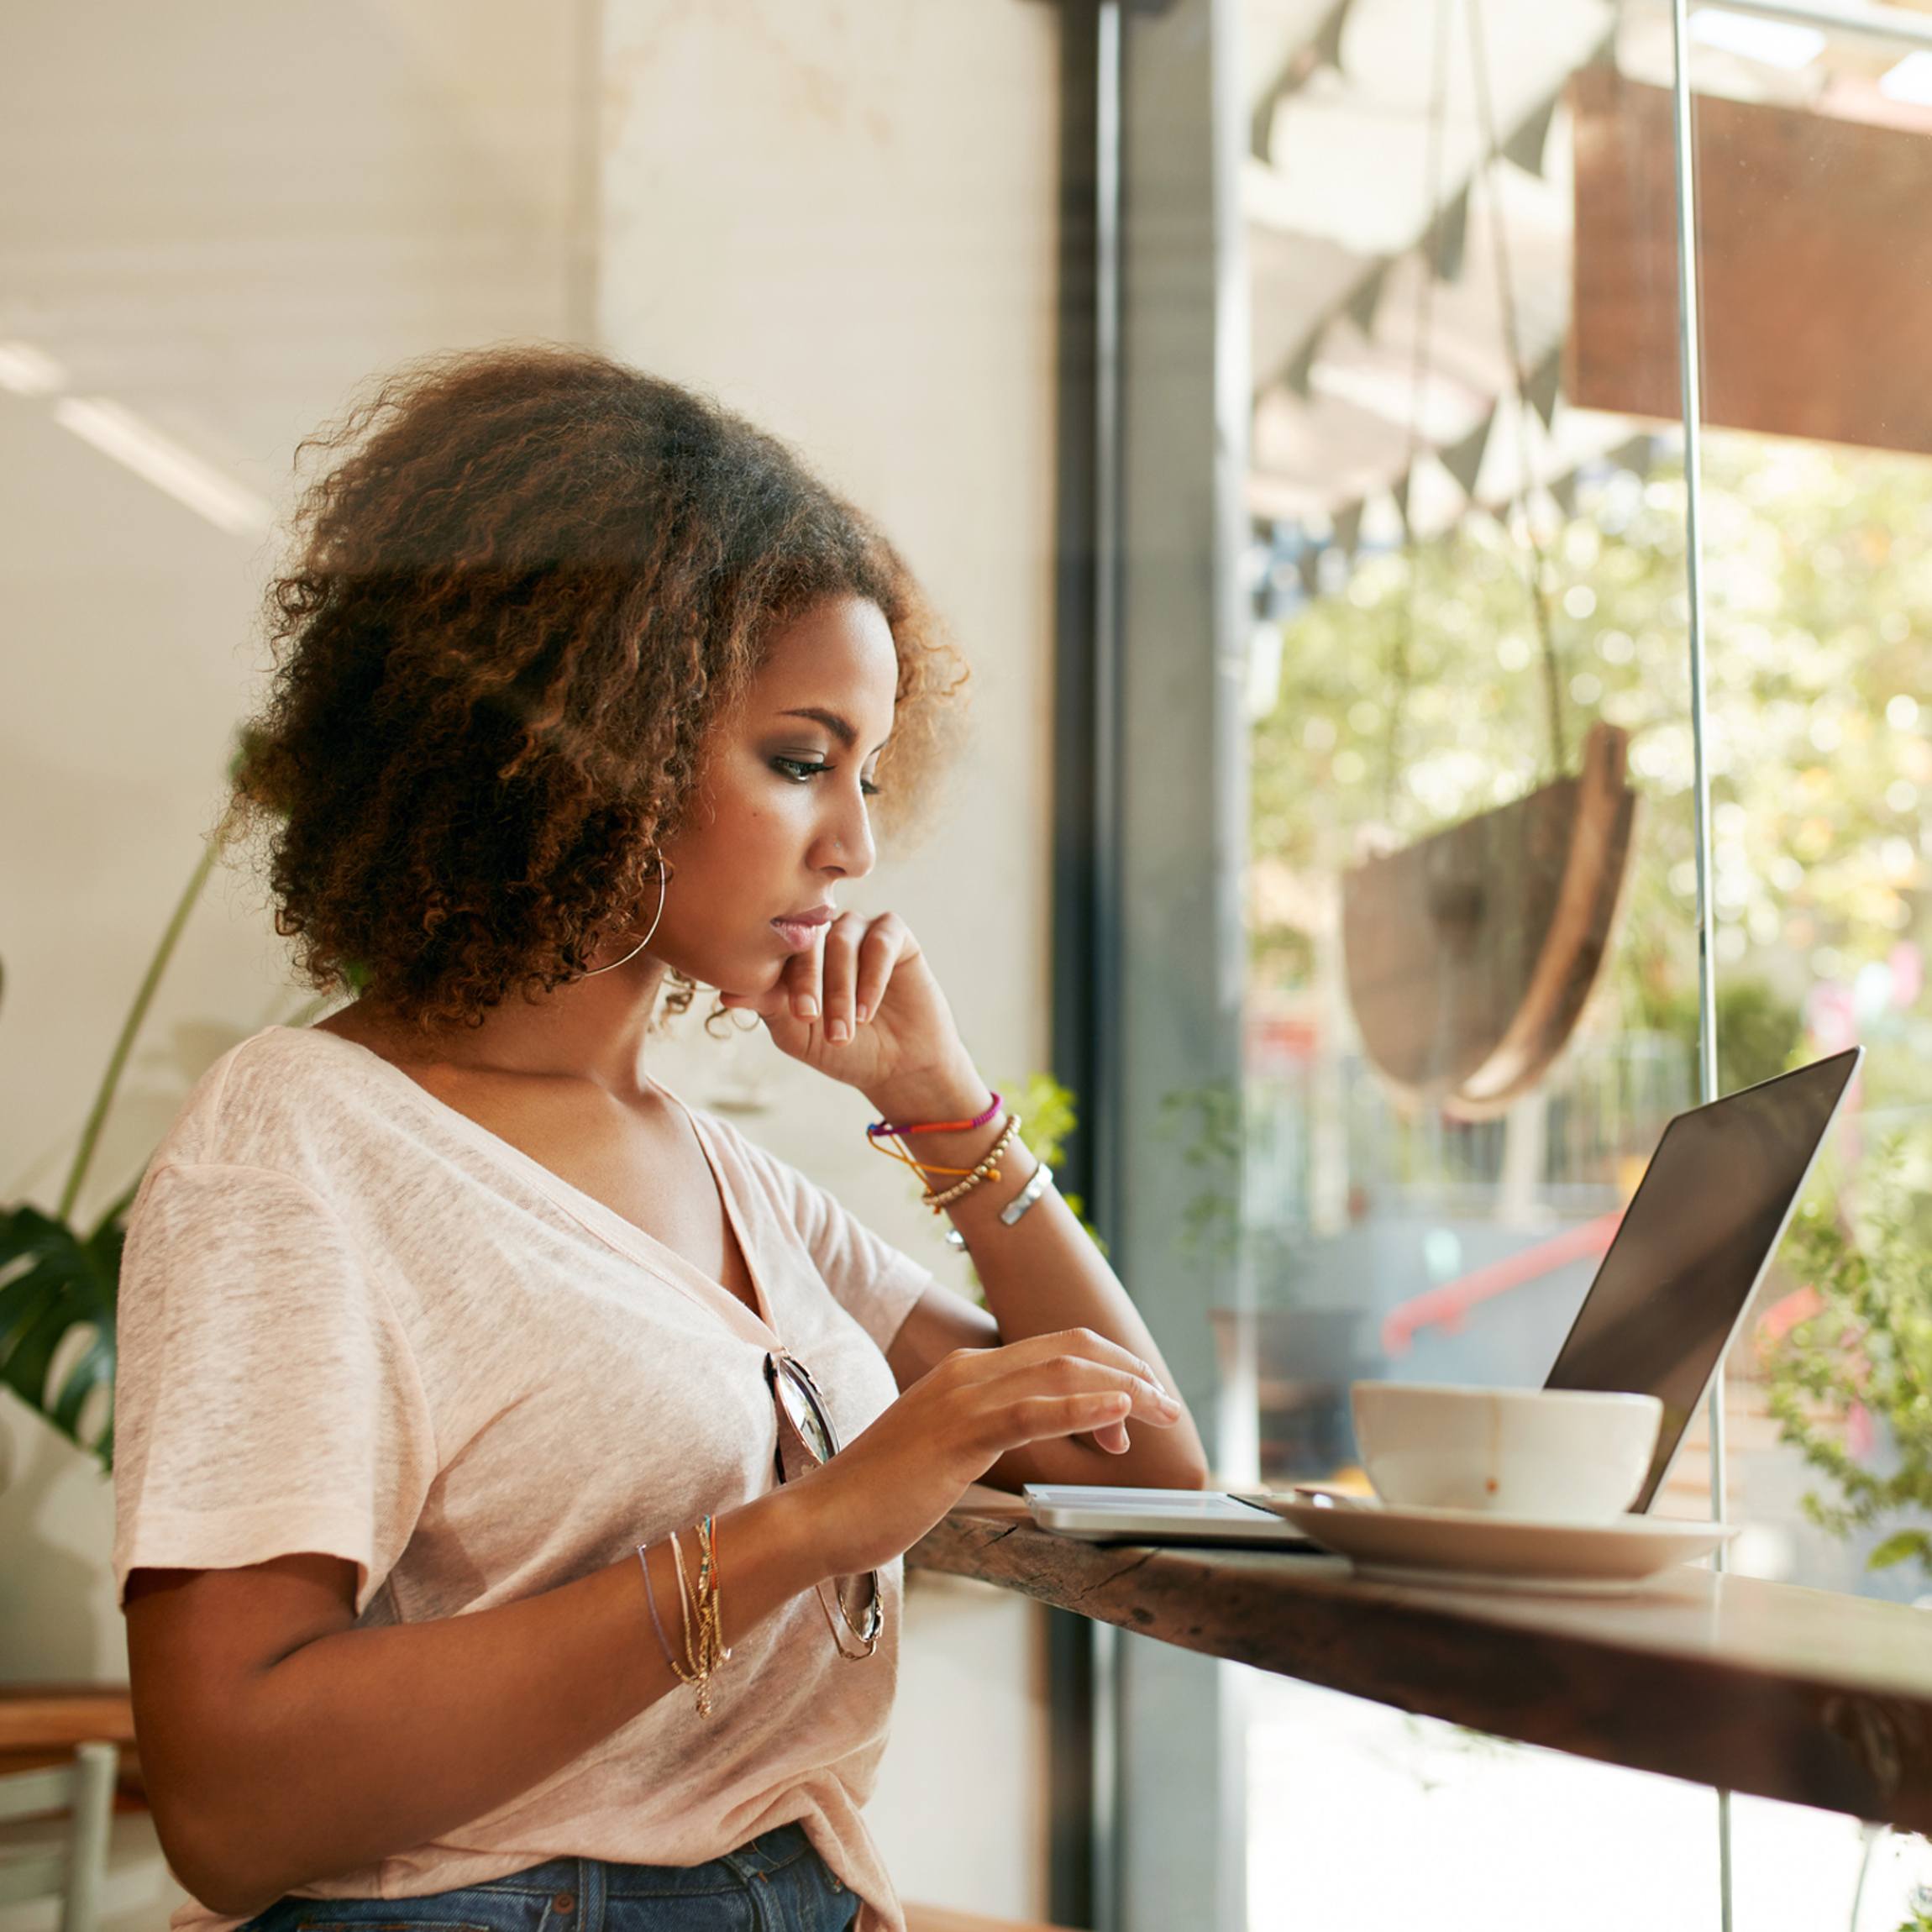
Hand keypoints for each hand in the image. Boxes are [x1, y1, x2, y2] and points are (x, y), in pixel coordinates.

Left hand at [717, 912, 977, 1111]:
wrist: (898, 1067)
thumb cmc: (843, 1050)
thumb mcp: (797, 1034)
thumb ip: (767, 1006)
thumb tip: (725, 992)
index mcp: (793, 954)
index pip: (776, 949)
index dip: (779, 978)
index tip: (794, 1015)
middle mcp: (823, 934)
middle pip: (808, 939)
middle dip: (809, 981)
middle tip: (811, 1018)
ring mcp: (858, 930)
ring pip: (843, 941)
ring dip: (842, 988)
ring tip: (845, 1029)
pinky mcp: (894, 933)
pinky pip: (880, 940)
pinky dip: (873, 977)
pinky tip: (867, 1011)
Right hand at [781, 1329, 1184, 1577]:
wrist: (822, 1516)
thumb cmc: (881, 1496)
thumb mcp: (946, 1454)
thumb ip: (991, 1437)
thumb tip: (1039, 1444)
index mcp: (967, 1372)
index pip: (1057, 1350)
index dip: (1109, 1369)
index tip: (1140, 1404)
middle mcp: (969, 1372)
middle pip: (1071, 1350)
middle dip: (1129, 1372)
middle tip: (1167, 1406)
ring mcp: (963, 1398)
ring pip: (1062, 1373)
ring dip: (1123, 1389)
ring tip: (1161, 1411)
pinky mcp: (959, 1433)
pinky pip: (1032, 1411)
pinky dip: (1083, 1409)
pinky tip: (1119, 1416)